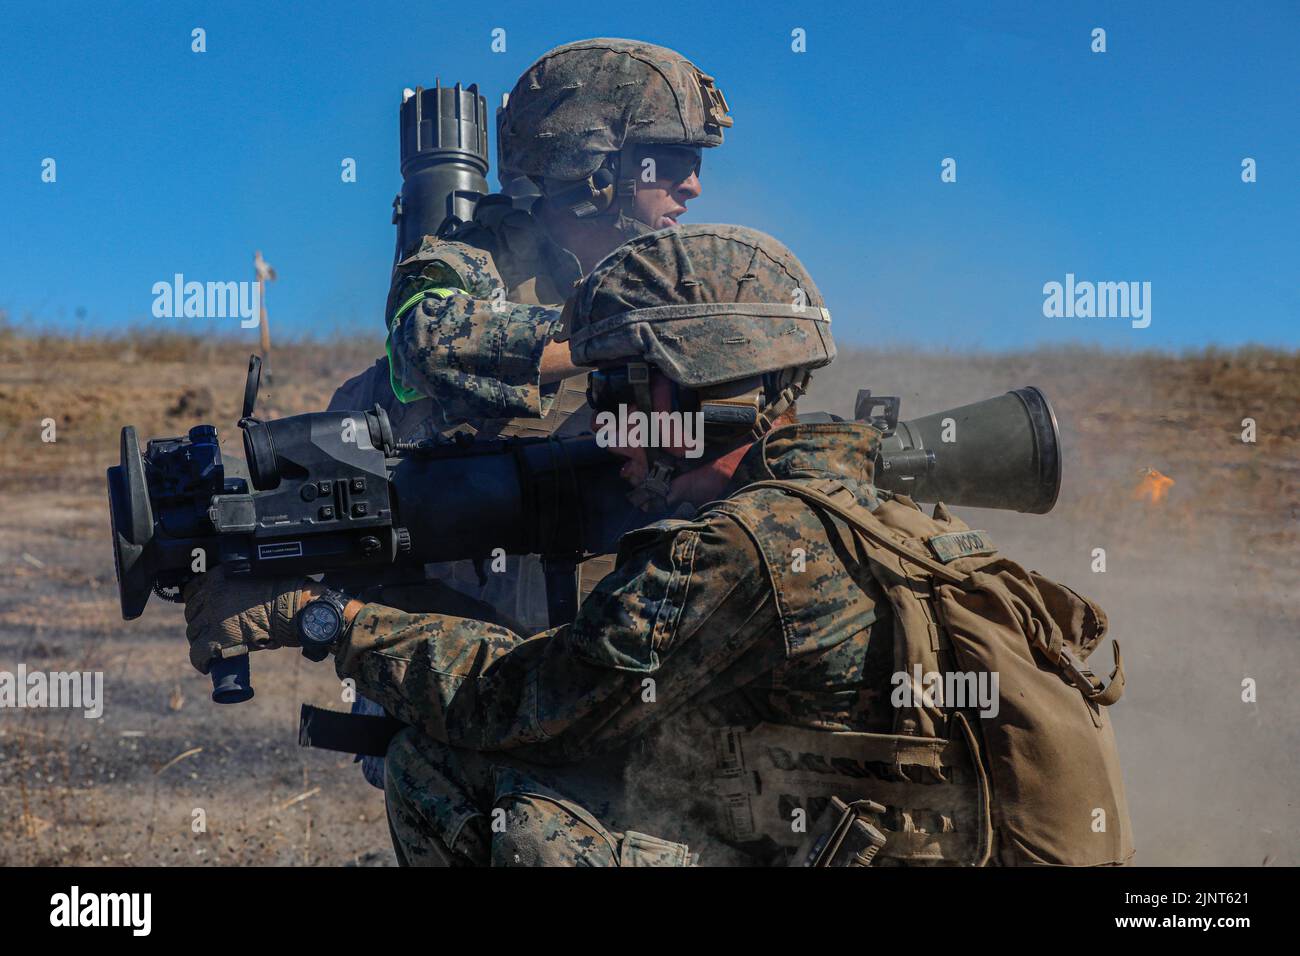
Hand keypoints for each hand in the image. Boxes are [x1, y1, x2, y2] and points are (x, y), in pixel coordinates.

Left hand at [182, 566, 312, 674]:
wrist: (294, 607)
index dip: (199, 603)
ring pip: (194, 632)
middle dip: (200, 621)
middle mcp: (211, 594)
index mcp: (219, 577)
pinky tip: (205, 665)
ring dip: (201, 639)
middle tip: (212, 630)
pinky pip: (199, 653)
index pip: (194, 590)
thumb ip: (237, 588)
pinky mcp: (217, 638)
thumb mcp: (254, 581)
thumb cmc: (285, 593)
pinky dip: (201, 660)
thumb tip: (231, 604)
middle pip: (192, 612)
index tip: (203, 610)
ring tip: (213, 648)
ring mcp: (212, 616)